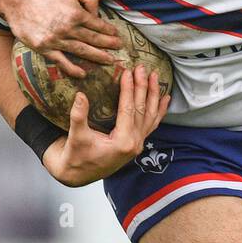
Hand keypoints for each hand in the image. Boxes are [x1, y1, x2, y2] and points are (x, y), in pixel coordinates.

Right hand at [2, 0, 122, 77]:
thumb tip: (98, 14)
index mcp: (77, 13)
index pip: (98, 25)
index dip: (109, 31)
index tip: (117, 35)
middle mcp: (69, 28)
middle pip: (94, 39)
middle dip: (108, 45)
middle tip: (119, 49)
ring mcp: (56, 40)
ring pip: (82, 51)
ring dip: (97, 57)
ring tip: (109, 61)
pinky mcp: (44, 48)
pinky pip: (62, 61)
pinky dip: (73, 69)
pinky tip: (83, 73)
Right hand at [43, 65, 170, 186]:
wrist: (77, 174)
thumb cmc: (75, 157)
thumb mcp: (76, 137)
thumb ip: (78, 116)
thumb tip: (80, 95)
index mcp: (122, 142)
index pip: (128, 109)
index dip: (129, 89)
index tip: (128, 72)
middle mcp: (134, 143)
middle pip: (142, 109)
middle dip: (143, 86)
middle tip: (142, 68)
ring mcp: (138, 144)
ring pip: (151, 116)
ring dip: (154, 95)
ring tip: (156, 77)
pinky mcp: (136, 144)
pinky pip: (152, 125)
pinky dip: (159, 111)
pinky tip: (165, 98)